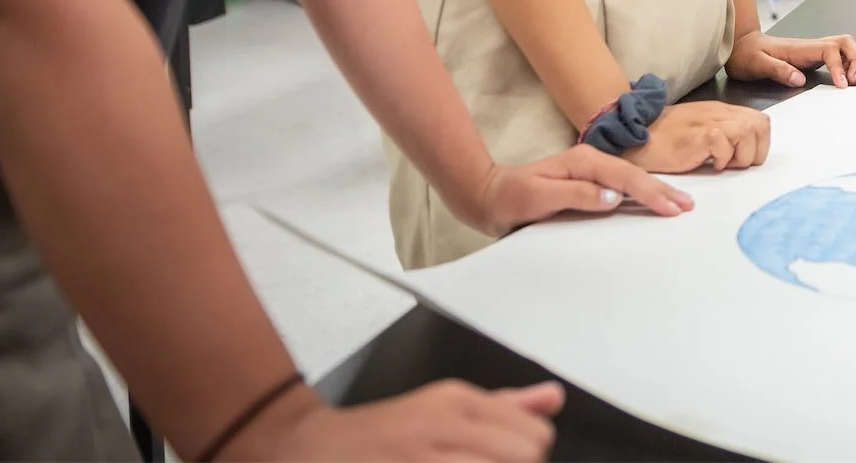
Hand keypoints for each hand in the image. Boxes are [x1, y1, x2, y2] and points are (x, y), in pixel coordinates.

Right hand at [229, 380, 561, 460]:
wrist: (302, 450)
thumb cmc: (376, 437)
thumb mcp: (441, 407)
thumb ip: (502, 406)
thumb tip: (553, 399)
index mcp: (457, 404)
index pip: (535, 438)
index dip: (524, 458)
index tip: (500, 461)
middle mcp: (441, 429)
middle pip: (523, 459)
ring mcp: (422, 459)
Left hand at [462, 144, 693, 237]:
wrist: (487, 197)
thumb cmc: (511, 199)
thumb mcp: (539, 198)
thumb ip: (577, 194)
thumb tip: (615, 196)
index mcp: (584, 162)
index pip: (625, 178)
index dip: (650, 193)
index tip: (672, 209)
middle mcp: (591, 161)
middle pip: (634, 175)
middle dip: (662, 190)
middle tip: (688, 206)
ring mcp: (590, 171)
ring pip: (631, 179)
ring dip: (656, 191)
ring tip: (680, 203)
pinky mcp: (587, 183)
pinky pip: (621, 186)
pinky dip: (641, 193)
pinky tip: (652, 200)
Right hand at [628, 102, 769, 173]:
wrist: (634, 136)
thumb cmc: (663, 139)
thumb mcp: (699, 129)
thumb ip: (722, 133)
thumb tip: (745, 150)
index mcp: (720, 111)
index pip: (760, 120)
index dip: (760, 143)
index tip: (743, 158)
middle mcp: (718, 112)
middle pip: (760, 125)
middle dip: (756, 150)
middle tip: (735, 163)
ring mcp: (708, 122)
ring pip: (748, 132)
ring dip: (741, 155)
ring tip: (722, 164)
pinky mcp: (698, 135)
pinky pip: (725, 143)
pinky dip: (723, 158)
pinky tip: (709, 164)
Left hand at [726, 30, 855, 88]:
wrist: (740, 47)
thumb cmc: (746, 55)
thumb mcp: (756, 64)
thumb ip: (777, 70)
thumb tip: (800, 79)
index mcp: (799, 49)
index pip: (829, 50)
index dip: (839, 66)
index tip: (841, 84)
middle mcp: (809, 47)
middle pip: (844, 42)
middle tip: (853, 81)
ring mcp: (812, 52)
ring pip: (843, 47)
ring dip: (854, 61)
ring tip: (851, 81)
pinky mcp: (812, 58)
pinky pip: (837, 57)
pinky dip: (846, 65)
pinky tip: (841, 80)